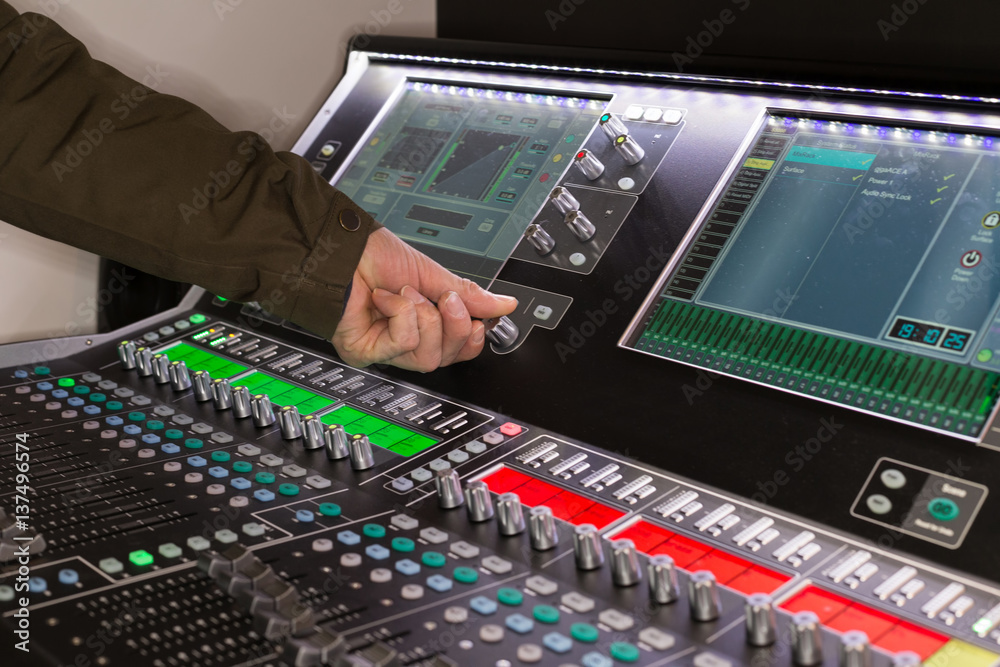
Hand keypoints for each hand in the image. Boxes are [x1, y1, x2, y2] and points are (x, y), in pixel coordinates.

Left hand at [331, 227, 517, 370]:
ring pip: (428, 357)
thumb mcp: (433, 274)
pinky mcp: (366, 353)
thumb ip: (470, 295)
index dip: (470, 338)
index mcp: (422, 322)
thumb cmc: (374, 255)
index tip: (477, 318)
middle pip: (446, 357)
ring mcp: (384, 349)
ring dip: (422, 316)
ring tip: (404, 293)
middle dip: (452, 324)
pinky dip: (400, 314)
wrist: (342, 249)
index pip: (457, 350)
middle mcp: (404, 340)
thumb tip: (504, 305)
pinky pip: (404, 344)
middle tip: (444, 297)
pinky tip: (383, 299)